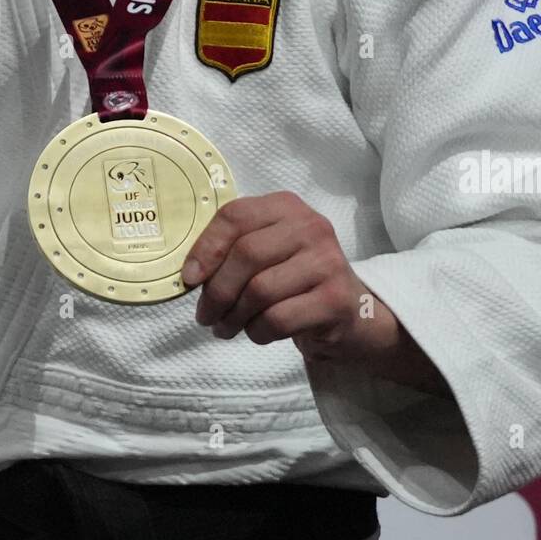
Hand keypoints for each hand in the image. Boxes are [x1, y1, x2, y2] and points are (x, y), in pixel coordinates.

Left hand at [180, 190, 391, 363]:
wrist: (351, 310)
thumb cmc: (295, 278)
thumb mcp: (267, 250)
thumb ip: (232, 250)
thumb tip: (191, 275)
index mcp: (286, 206)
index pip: (236, 216)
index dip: (206, 248)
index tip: (189, 278)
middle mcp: (311, 226)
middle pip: (246, 255)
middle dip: (216, 291)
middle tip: (205, 315)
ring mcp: (327, 262)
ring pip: (260, 291)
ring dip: (233, 317)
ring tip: (226, 327)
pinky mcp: (335, 300)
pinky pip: (278, 319)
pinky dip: (257, 332)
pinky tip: (257, 333)